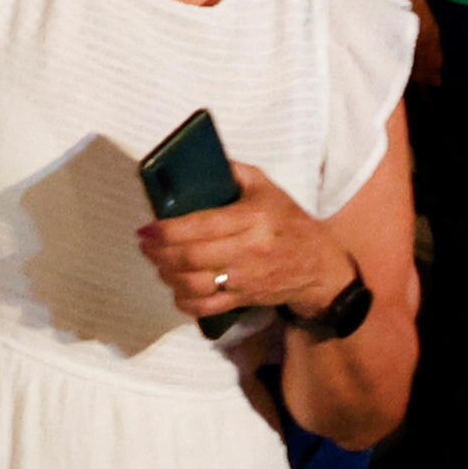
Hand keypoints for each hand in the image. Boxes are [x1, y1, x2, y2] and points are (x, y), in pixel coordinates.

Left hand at [139, 158, 352, 323]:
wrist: (322, 268)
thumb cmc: (291, 223)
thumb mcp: (268, 189)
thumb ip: (236, 172)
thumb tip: (199, 160)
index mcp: (252, 219)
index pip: (201, 226)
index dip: (168, 230)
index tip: (146, 229)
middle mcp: (248, 251)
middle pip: (191, 257)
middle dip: (159, 252)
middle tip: (145, 245)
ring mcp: (246, 279)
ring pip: (195, 284)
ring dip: (168, 276)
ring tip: (158, 264)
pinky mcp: (246, 299)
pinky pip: (208, 307)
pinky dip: (185, 302)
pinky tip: (176, 290)